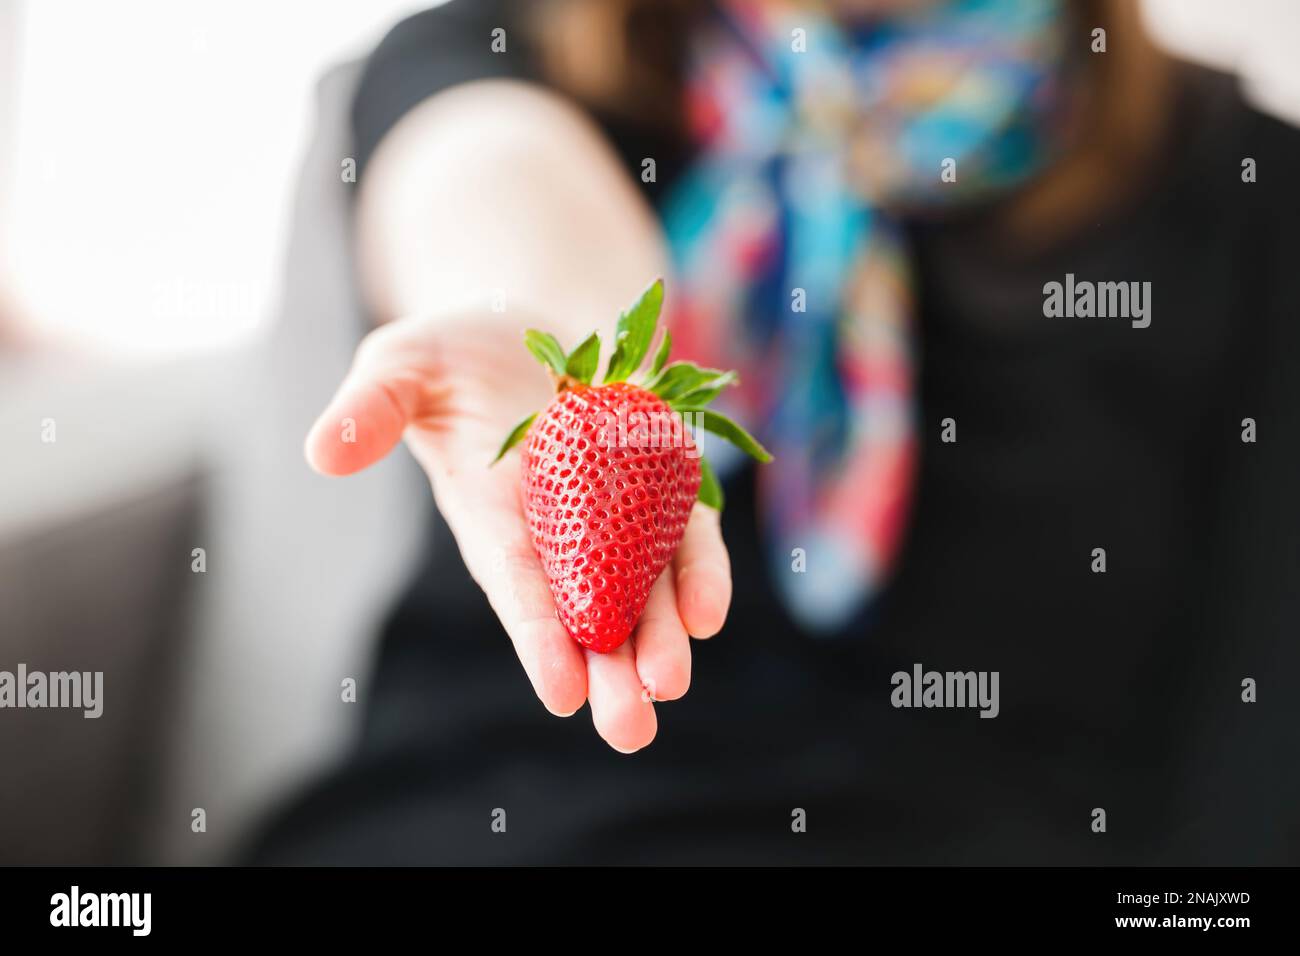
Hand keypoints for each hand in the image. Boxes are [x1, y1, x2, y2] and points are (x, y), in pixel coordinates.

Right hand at [305, 311, 731, 751]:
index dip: (539, 635)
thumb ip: (371, 406)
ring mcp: (613, 512)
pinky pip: (684, 536)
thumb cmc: (454, 356)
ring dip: (658, 639)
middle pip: (585, 610)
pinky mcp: (662, 484)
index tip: (563, 692)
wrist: (533, 324)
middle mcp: (554, 529)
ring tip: (669, 687)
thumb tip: (320, 453)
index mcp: (490, 513)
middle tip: (631, 729)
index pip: (516, 583)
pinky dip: (697, 572)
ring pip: (642, 589)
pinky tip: (707, 614)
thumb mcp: (404, 365)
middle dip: (608, 670)